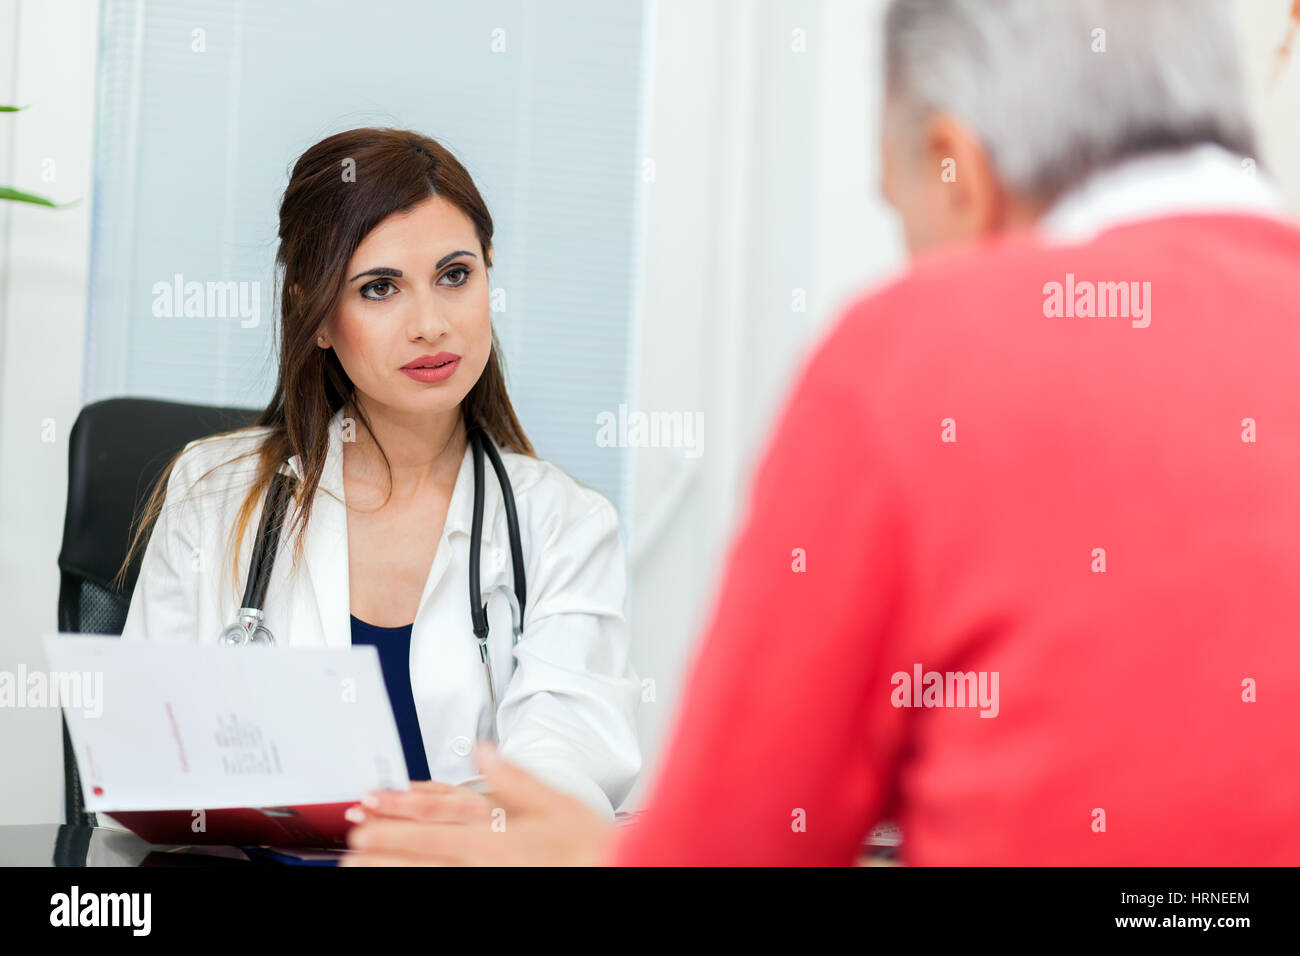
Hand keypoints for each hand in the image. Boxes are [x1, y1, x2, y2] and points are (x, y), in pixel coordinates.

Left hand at [341, 742, 616, 865]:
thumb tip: (485, 749)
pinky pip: (444, 884)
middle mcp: (485, 859)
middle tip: (350, 838)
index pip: (437, 820)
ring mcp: (485, 876)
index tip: (368, 808)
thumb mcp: (556, 802)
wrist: (615, 867)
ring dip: (392, 866)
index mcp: (498, 832)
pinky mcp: (491, 884)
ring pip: (428, 872)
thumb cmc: (588, 844)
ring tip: (359, 863)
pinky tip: (405, 876)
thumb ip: (515, 778)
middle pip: (424, 850)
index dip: (398, 814)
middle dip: (384, 843)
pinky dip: (419, 881)